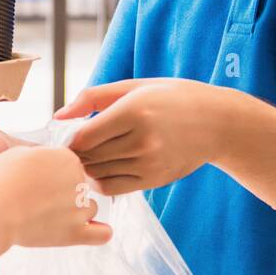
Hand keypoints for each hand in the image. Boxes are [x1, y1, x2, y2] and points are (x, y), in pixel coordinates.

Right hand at [0, 146, 111, 257]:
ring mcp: (79, 208)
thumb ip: (35, 155)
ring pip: (90, 208)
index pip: (69, 164)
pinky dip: (97, 233)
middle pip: (81, 186)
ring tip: (51, 218)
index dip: (53, 173)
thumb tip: (39, 160)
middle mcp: (79, 180)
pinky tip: (85, 231)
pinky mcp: (76, 233)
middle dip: (64, 192)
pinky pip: (102, 234)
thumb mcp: (13, 155)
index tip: (40, 181)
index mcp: (66, 158)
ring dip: (76, 212)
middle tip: (39, 201)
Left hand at [55, 78, 234, 194]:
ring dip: (86, 168)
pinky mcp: (153, 180)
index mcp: (134, 112)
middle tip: (72, 149)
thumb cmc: (171, 98)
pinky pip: (113, 188)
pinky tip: (101, 169)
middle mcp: (142, 141)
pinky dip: (99, 181)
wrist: (218, 123)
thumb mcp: (133, 87)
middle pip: (89, 157)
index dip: (69, 139)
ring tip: (87, 157)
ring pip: (98, 174)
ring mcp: (149, 164)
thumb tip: (57, 117)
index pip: (83, 137)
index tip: (68, 135)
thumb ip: (92, 98)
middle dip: (75, 155)